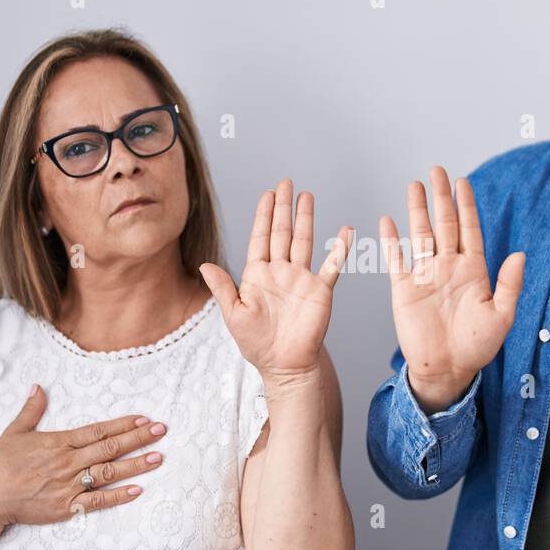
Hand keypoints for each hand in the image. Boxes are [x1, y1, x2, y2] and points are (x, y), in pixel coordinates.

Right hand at [0, 384, 166, 528]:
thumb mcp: (14, 432)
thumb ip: (31, 410)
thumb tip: (39, 386)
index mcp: (59, 442)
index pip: (98, 431)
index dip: (122, 424)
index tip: (144, 419)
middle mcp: (68, 462)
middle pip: (109, 448)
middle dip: (137, 438)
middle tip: (162, 431)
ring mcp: (68, 485)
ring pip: (109, 472)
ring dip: (135, 465)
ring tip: (158, 458)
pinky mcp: (66, 507)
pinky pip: (97, 501)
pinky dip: (118, 496)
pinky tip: (138, 490)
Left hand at [199, 179, 351, 390]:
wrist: (285, 366)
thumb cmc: (257, 345)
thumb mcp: (233, 315)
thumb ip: (221, 288)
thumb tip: (204, 264)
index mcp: (258, 275)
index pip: (261, 238)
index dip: (264, 215)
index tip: (267, 194)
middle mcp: (280, 272)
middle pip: (282, 232)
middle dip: (283, 207)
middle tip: (286, 183)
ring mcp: (301, 279)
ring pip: (304, 241)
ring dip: (305, 218)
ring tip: (307, 196)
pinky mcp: (320, 290)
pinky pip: (332, 265)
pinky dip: (339, 248)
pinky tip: (345, 231)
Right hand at [379, 167, 524, 413]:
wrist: (447, 369)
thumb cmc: (477, 347)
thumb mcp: (502, 316)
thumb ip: (509, 285)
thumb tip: (519, 254)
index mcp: (473, 270)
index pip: (469, 229)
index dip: (466, 205)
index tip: (462, 181)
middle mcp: (448, 267)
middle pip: (444, 223)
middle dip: (441, 197)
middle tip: (436, 170)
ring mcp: (425, 276)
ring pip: (420, 234)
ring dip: (417, 210)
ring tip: (414, 185)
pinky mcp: (404, 289)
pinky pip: (396, 259)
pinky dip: (390, 240)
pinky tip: (387, 220)